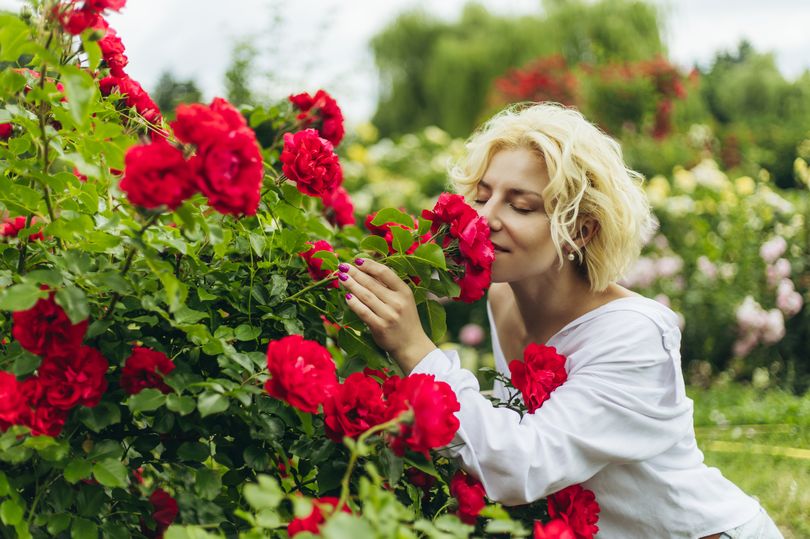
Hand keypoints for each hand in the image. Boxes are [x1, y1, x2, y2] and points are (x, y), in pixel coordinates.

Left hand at [338, 258, 435, 373]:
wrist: (411, 345)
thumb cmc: (405, 319)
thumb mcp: (404, 300)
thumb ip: (389, 286)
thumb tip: (366, 270)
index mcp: (404, 291)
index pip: (385, 273)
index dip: (369, 265)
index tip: (357, 260)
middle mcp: (398, 302)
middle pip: (372, 283)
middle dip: (356, 273)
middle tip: (343, 266)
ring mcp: (389, 315)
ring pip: (366, 296)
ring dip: (352, 285)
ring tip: (341, 277)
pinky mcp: (380, 327)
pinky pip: (363, 312)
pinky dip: (354, 303)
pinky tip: (346, 296)